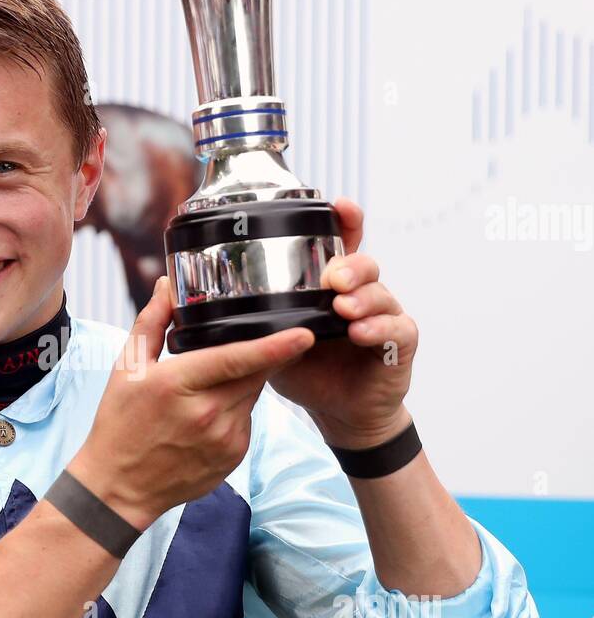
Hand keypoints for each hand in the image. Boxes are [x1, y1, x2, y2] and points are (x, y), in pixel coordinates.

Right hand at [70, 276, 314, 527]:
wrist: (120, 487)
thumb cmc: (119, 424)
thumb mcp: (125, 368)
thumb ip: (151, 322)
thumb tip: (168, 284)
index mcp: (177, 385)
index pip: (237, 360)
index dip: (275, 347)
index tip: (305, 334)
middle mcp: (207, 414)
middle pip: (254, 372)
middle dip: (259, 354)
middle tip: (246, 344)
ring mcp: (224, 439)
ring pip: (253, 393)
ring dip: (242, 382)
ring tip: (206, 390)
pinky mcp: (234, 455)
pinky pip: (248, 418)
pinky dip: (236, 408)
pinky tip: (206, 416)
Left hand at [267, 197, 416, 448]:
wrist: (338, 411)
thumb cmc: (307, 370)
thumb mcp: (275, 340)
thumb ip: (259, 319)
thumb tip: (218, 304)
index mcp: (331, 287)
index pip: (343, 245)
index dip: (346, 222)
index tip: (340, 206)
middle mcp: (360, 295)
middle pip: (364, 265)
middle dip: (350, 266)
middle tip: (332, 278)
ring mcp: (384, 318)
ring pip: (382, 294)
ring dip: (363, 298)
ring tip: (344, 308)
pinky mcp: (399, 345)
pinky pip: (398, 329)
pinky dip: (379, 328)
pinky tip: (360, 333)